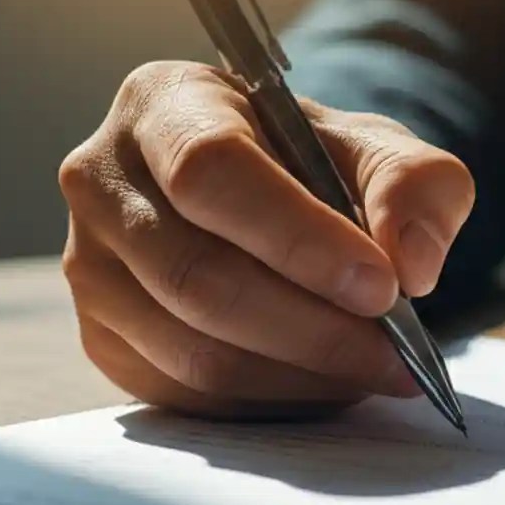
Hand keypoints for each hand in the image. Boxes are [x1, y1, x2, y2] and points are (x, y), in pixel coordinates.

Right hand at [59, 62, 473, 414]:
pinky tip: (327, 380)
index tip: (382, 286)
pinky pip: (189, 394)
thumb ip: (414, 184)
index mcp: (165, 105)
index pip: (211, 172)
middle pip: (199, 278)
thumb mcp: (377, 148)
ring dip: (303, 373)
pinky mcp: (103, 339)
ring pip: (195, 350)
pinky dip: (273, 399)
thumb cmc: (313, 162)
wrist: (268, 198)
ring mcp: (90, 267)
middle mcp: (103, 181)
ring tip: (376, 368)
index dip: (299, 238)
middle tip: (398, 352)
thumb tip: (412, 263)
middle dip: (316, 329)